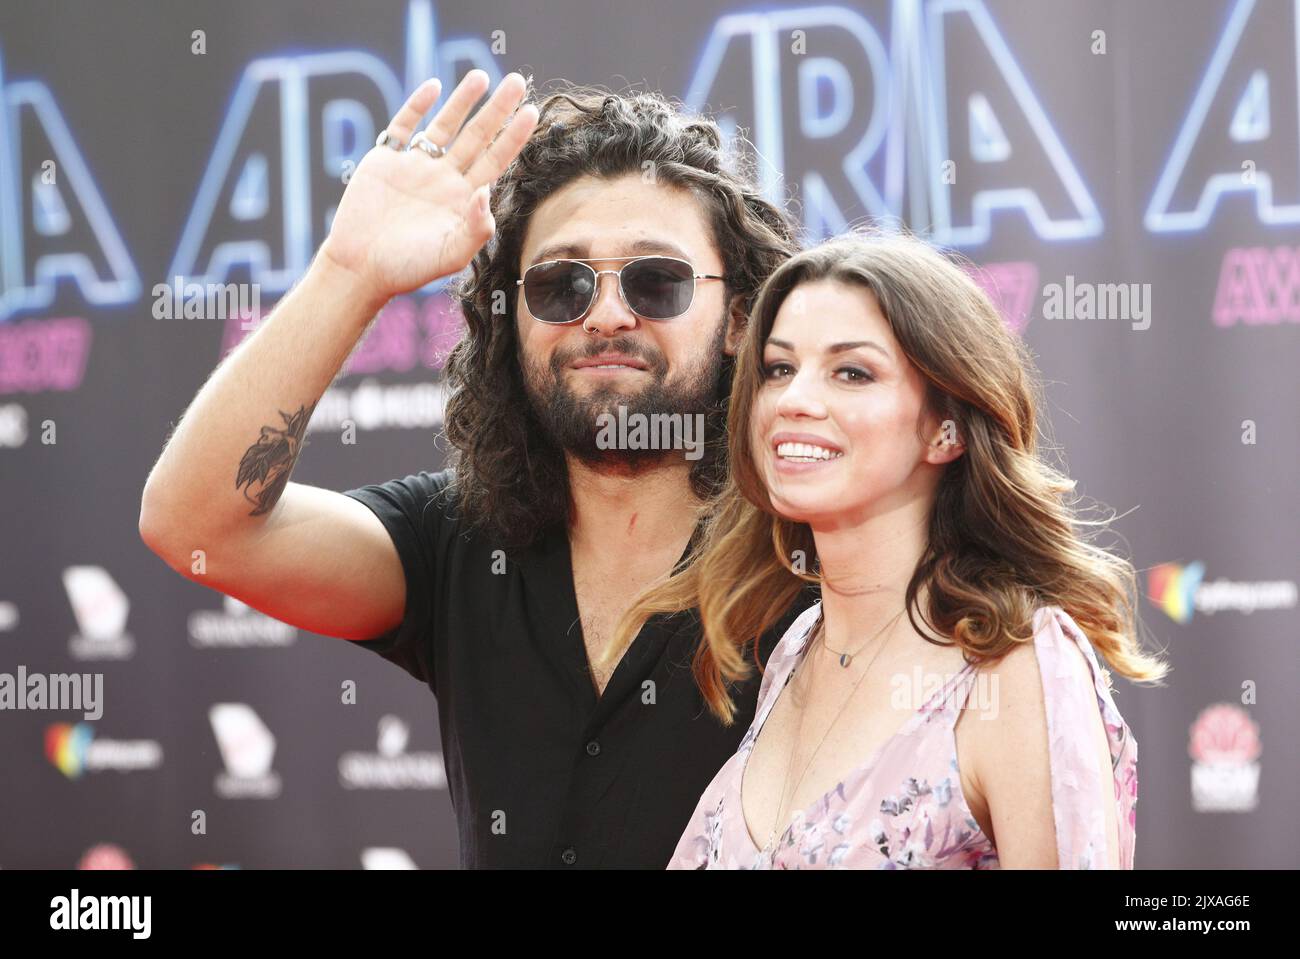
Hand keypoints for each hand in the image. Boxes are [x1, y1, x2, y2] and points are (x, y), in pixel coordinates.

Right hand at [319, 70, 538, 300]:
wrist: (360, 267)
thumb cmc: (408, 268)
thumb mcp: (452, 254)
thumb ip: (477, 227)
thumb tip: (488, 190)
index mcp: (464, 199)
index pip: (496, 160)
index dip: (514, 136)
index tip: (532, 111)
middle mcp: (444, 179)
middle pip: (477, 136)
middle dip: (497, 109)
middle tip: (517, 80)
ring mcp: (415, 167)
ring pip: (444, 126)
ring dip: (462, 101)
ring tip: (481, 76)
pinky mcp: (385, 160)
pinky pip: (403, 126)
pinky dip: (417, 106)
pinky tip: (433, 86)